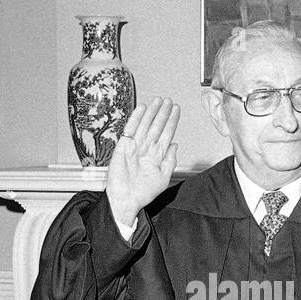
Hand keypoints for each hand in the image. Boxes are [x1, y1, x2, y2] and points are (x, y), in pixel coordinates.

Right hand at [105, 97, 180, 226]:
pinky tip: (142, 108)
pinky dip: (136, 118)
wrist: (126, 199)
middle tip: (168, 100)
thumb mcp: (163, 177)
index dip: (172, 121)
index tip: (176, 110)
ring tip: (158, 100)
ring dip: (152, 112)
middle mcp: (147, 148)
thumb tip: (175, 145)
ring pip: (146, 124)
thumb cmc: (144, 192)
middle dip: (163, 113)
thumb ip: (170, 161)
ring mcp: (136, 146)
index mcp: (158, 156)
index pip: (167, 133)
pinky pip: (131, 129)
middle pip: (157, 126)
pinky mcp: (124, 146)